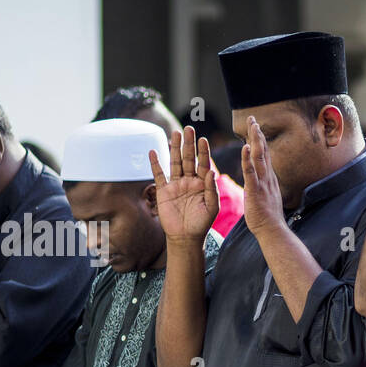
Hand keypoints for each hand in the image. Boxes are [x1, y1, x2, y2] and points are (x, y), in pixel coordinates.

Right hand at [151, 126, 218, 244]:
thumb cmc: (202, 223)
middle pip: (189, 159)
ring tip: (175, 133)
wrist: (186, 237)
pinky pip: (159, 175)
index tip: (203, 139)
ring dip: (174, 148)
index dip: (203, 152)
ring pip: (175, 162)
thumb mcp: (212, 207)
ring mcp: (176, 184)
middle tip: (189, 129)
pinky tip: (153, 151)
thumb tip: (211, 171)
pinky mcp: (163, 191)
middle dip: (189, 144)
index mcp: (203, 183)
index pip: (203, 163)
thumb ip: (212, 189)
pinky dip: (155, 164)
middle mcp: (189, 181)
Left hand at [241, 117, 286, 240]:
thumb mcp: (267, 196)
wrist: (272, 230)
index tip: (256, 127)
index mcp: (268, 179)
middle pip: (263, 151)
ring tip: (253, 126)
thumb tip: (262, 182)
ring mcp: (262, 183)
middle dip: (258, 134)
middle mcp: (267, 177)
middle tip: (253, 119)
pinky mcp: (256, 190)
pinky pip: (251, 172)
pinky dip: (248, 158)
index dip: (260, 140)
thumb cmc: (268, 217)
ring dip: (255, 140)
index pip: (264, 155)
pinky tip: (245, 147)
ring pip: (258, 157)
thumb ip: (264, 186)